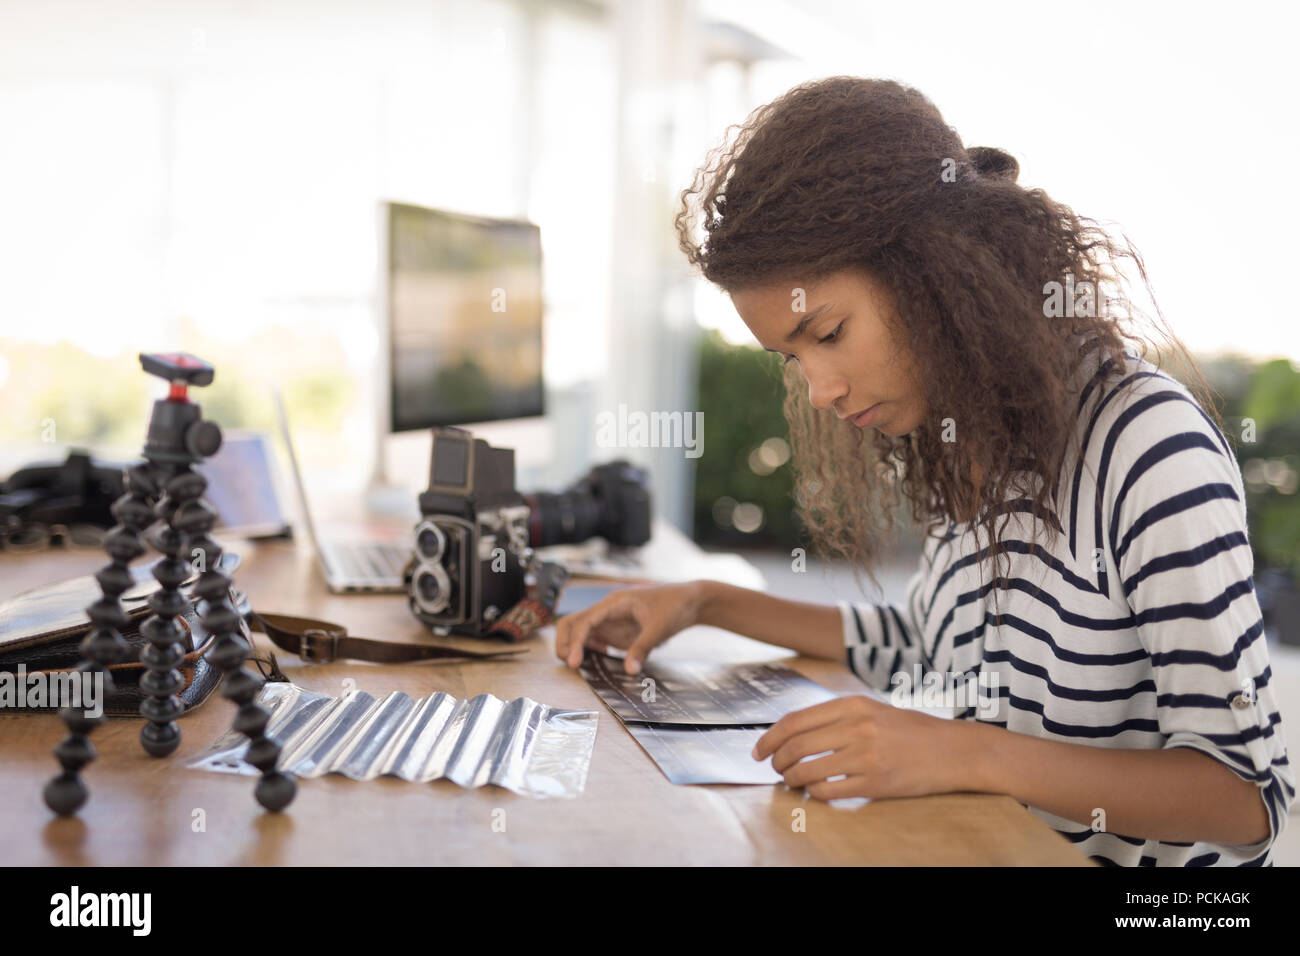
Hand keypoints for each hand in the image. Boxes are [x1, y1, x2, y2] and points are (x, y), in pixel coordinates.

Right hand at [554, 581, 705, 673]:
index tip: (574, 663)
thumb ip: (643, 648)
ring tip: (578, 667)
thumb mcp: (660, 628)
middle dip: (565, 642)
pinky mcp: (617, 631)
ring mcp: (611, 621)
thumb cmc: (675, 606)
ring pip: (580, 631)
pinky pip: (594, 641)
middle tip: (571, 664)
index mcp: (614, 602)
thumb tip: (630, 670)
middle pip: (572, 622)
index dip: (576, 642)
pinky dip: (588, 652)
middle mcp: (607, 610)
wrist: (690, 601)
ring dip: (574, 647)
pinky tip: (595, 663)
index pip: (585, 620)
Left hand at [751, 695, 976, 799]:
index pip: (795, 721)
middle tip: (773, 768)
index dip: (769, 737)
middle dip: (776, 760)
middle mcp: (857, 727)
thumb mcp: (872, 710)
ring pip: (808, 771)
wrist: (953, 751)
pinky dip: (814, 794)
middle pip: (796, 746)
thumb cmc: (910, 731)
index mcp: (852, 705)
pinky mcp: (875, 783)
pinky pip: (829, 791)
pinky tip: (815, 792)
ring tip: (791, 782)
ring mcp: (866, 756)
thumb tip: (794, 733)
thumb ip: (837, 717)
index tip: (758, 749)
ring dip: (791, 780)